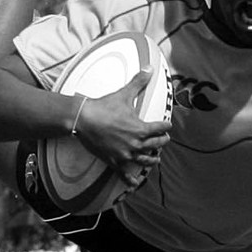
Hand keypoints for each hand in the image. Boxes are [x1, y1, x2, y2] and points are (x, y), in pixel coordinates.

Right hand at [75, 70, 170, 186]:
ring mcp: (125, 154)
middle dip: (161, 142)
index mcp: (142, 128)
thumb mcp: (124, 94)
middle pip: (156, 145)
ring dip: (152, 160)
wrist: (84, 119)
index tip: (167, 124)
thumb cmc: (105, 106)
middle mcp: (136, 144)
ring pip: (145, 160)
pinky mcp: (114, 161)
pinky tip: (134, 183)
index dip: (165, 125)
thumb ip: (139, 82)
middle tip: (164, 140)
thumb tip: (149, 68)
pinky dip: (130, 179)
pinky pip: (124, 174)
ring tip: (155, 159)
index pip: (161, 128)